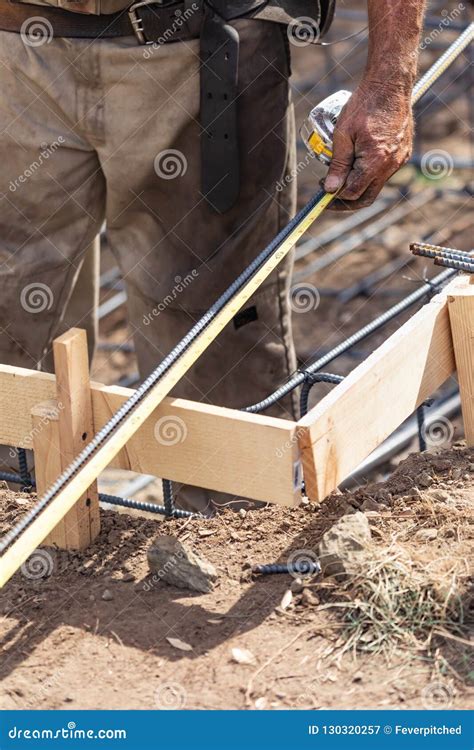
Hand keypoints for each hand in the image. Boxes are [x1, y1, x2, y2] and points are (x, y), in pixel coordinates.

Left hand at [324, 80, 413, 210]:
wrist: (390, 85)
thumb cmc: (365, 104)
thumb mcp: (343, 134)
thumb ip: (338, 164)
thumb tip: (330, 189)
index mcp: (375, 161)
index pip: (353, 192)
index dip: (334, 195)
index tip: (322, 188)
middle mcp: (390, 165)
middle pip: (367, 197)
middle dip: (347, 201)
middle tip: (330, 195)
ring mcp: (399, 160)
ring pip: (375, 185)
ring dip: (357, 185)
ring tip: (342, 173)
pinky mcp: (402, 154)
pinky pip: (384, 172)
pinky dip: (369, 173)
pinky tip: (357, 161)